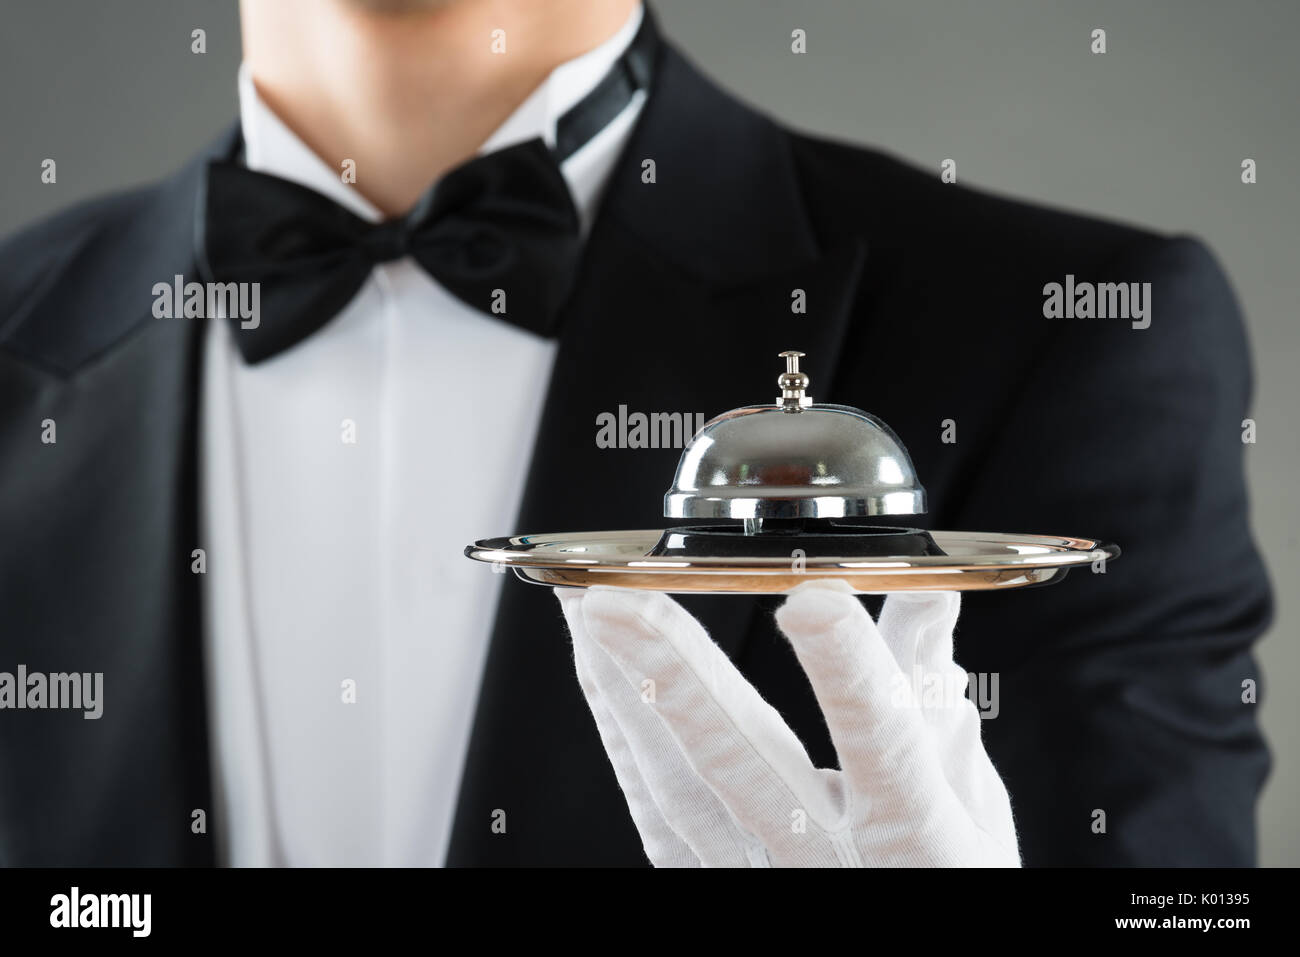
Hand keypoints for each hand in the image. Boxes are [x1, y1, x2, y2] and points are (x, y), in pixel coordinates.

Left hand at [557, 580, 1019, 866]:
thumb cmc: (938, 881)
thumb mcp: (969, 807)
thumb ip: (931, 701)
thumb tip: (924, 597)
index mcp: (917, 844)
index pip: (885, 748)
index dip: (849, 674)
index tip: (816, 600)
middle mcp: (827, 868)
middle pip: (742, 770)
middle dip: (674, 678)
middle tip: (617, 602)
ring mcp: (760, 882)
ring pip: (676, 791)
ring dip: (625, 693)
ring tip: (587, 610)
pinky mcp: (710, 886)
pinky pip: (655, 814)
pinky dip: (622, 735)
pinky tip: (598, 674)